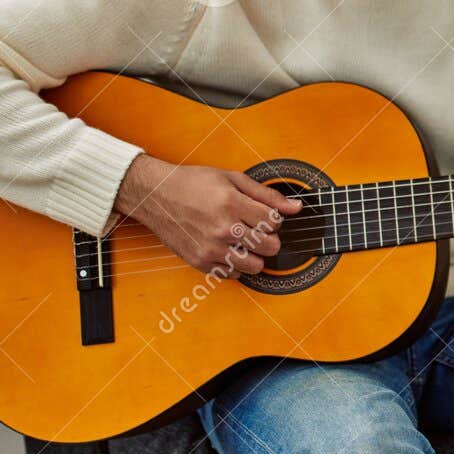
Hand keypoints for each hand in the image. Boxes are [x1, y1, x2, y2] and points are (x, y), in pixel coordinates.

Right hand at [115, 153, 303, 276]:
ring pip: (255, 265)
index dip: (274, 218)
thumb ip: (268, 194)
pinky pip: (233, 274)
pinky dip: (236, 265)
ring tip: (245, 242)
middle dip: (270, 238)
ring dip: (256, 255)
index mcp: (233, 204)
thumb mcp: (233, 179)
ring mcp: (211, 248)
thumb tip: (297, 207)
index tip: (263, 215)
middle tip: (257, 230)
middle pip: (270, 246)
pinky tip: (229, 249)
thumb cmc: (193, 183)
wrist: (156, 195)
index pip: (275, 222)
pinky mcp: (200, 261)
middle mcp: (223, 228)